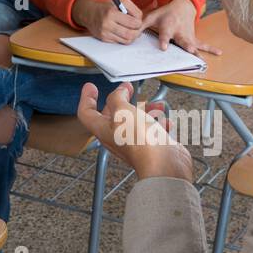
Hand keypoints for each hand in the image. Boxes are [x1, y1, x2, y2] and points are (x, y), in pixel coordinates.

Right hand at [72, 0, 143, 43]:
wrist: (88, 12)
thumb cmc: (106, 6)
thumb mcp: (120, 1)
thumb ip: (133, 9)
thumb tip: (140, 20)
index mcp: (112, 13)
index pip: (133, 23)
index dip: (139, 22)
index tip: (138, 21)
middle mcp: (107, 24)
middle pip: (130, 34)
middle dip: (137, 32)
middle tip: (137, 28)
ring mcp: (105, 33)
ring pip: (126, 40)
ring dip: (132, 36)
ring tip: (132, 30)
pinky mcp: (103, 39)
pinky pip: (119, 42)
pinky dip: (124, 38)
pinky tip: (123, 32)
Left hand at [77, 82, 192, 181]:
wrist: (164, 164)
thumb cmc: (140, 142)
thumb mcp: (123, 111)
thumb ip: (117, 98)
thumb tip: (119, 91)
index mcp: (103, 130)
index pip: (87, 114)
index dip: (86, 98)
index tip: (91, 87)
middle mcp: (117, 137)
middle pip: (113, 115)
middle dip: (121, 100)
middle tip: (127, 89)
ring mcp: (134, 142)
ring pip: (136, 120)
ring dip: (146, 110)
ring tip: (155, 105)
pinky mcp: (151, 145)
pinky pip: (153, 130)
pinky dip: (159, 123)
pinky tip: (166, 121)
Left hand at [141, 0, 220, 54]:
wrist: (181, 6)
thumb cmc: (164, 13)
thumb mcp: (151, 16)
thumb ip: (141, 25)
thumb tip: (130, 34)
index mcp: (168, 25)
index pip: (165, 34)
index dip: (164, 40)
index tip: (163, 48)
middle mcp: (179, 31)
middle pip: (183, 40)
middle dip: (186, 45)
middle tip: (191, 50)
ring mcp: (188, 35)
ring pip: (193, 44)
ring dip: (198, 51)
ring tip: (203, 60)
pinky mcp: (194, 38)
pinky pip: (203, 43)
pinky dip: (211, 48)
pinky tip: (219, 53)